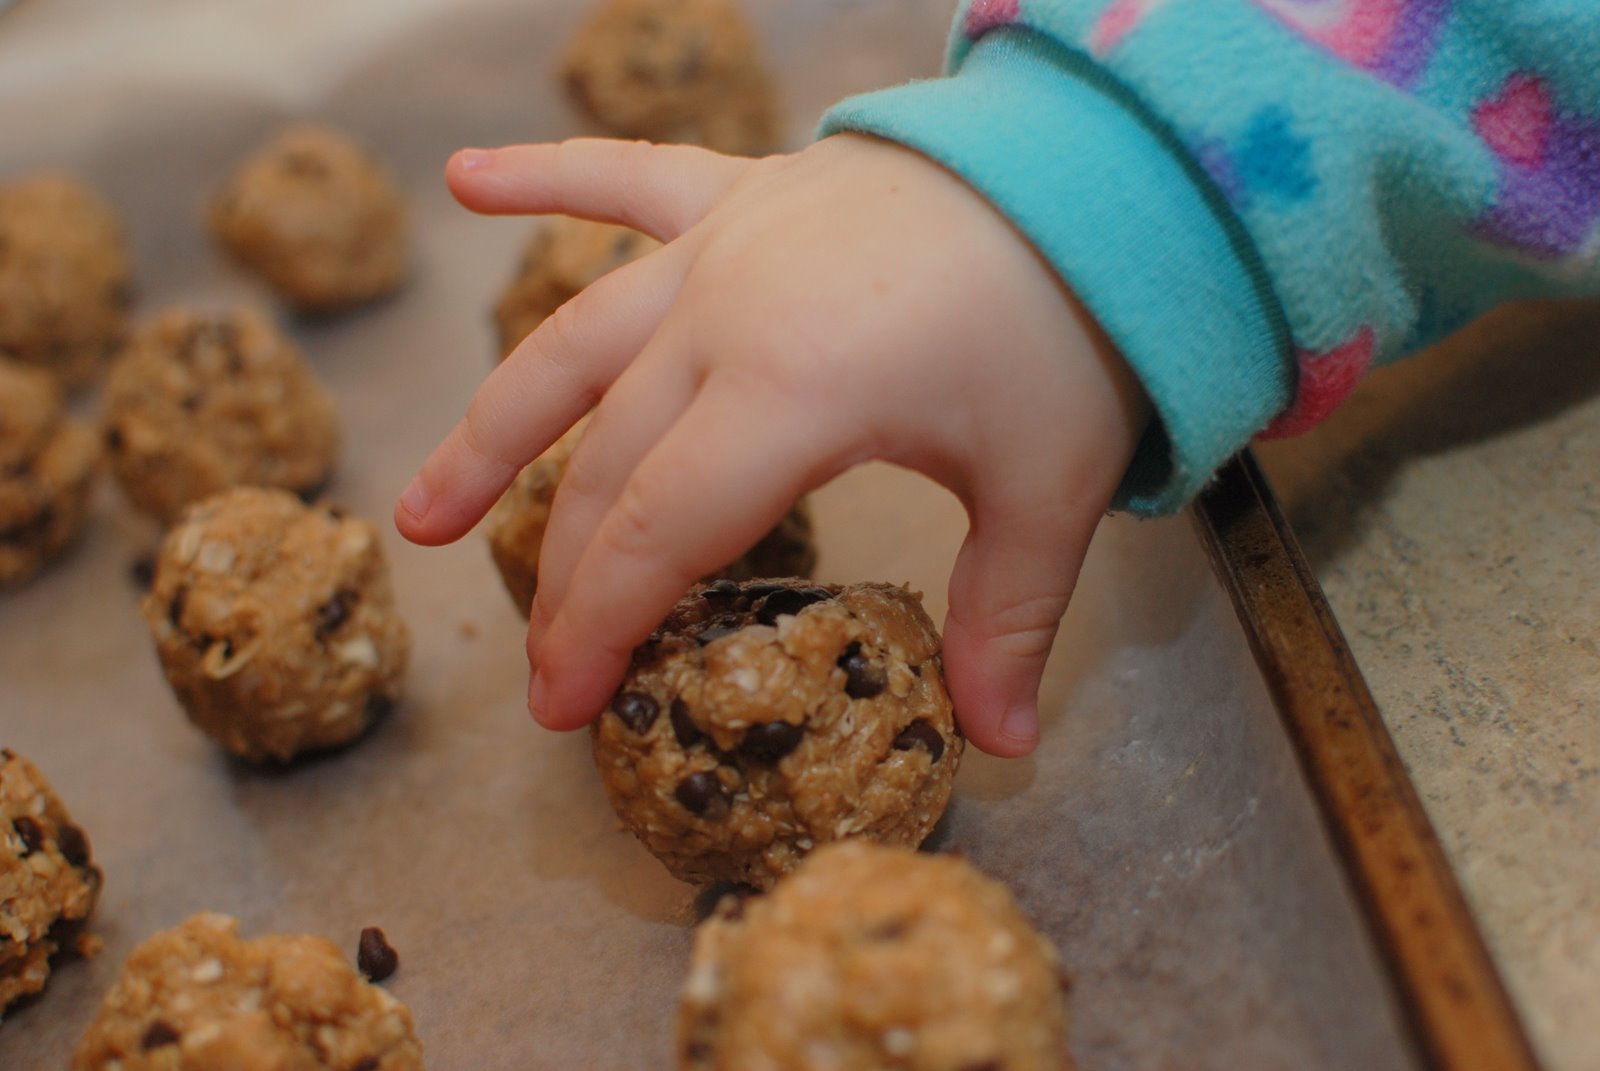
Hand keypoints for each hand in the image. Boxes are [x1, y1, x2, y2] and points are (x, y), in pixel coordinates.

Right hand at [396, 134, 1148, 755]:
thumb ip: (1007, 617)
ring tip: (422, 511)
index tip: (562, 706)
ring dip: (492, 428)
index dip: (598, 625)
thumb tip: (1004, 744)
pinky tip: (462, 178)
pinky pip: (624, 179)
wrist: (1102, 167)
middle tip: (539, 662)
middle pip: (608, 464)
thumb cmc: (1074, 321)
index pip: (660, 532)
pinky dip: (545, 177)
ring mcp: (724, 243)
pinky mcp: (742, 190)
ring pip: (572, 341)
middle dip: (565, 575)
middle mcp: (726, 314)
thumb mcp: (1048, 483)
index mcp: (792, 393)